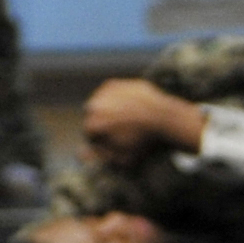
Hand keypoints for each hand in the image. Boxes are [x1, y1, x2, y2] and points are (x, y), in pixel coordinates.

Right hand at [81, 78, 207, 162]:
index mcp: (92, 124)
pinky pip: (107, 95)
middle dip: (102, 124)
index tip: (116, 142)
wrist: (164, 117)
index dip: (101, 140)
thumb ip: (99, 156)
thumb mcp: (123, 157)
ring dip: (106, 111)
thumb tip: (79, 153)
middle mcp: (93, 106)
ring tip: (125, 119)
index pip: (89, 135)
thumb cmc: (144, 141)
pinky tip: (127, 108)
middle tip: (121, 130)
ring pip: (98, 105)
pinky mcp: (112, 84)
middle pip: (92, 119)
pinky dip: (114, 100)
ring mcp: (101, 93)